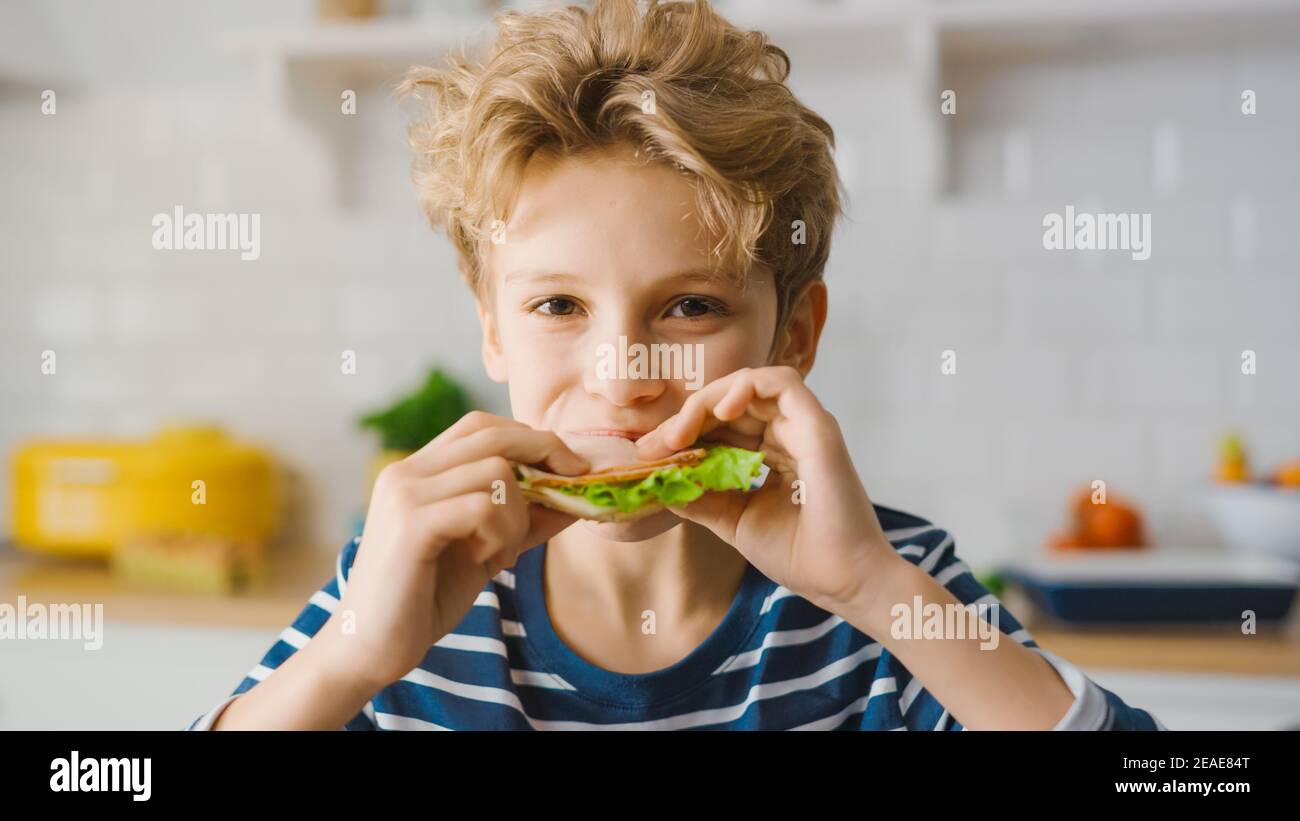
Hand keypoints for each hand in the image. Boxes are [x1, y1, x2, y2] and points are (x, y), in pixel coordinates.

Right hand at [321, 411, 587, 690]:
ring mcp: (405, 495)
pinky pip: (484, 507)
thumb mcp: (484, 550)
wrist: (370, 649)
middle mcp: (406, 472)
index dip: (530, 437)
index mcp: (417, 472)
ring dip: (518, 515)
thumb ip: (522, 519)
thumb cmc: (424, 600)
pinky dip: (502, 534)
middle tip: (572, 484)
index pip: (480, 426)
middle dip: (545, 453)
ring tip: (501, 553)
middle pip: (491, 435)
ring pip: (496, 472)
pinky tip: (487, 561)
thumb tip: (577, 496)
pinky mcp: (411, 525)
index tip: (568, 465)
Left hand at [635, 366, 900, 613]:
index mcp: (775, 452)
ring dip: (708, 400)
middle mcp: (790, 433)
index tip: (651, 453)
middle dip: (689, 416)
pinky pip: (782, 382)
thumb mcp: (734, 519)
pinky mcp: (818, 427)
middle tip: (656, 443)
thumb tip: (660, 479)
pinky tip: (720, 410)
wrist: (841, 582)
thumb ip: (700, 495)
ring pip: (750, 384)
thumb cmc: (798, 555)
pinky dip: (746, 386)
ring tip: (681, 430)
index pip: (724, 423)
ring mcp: (806, 426)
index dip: (686, 431)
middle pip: (732, 400)